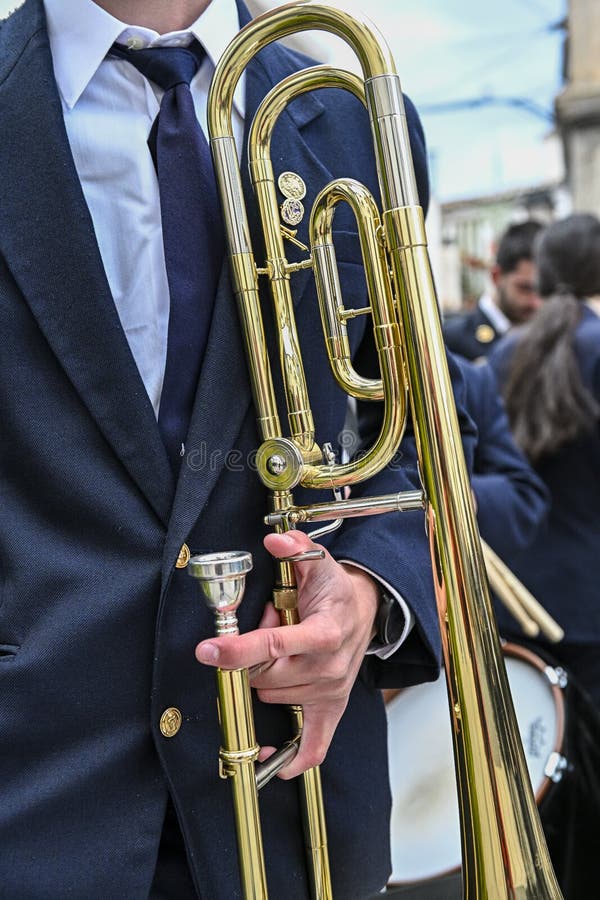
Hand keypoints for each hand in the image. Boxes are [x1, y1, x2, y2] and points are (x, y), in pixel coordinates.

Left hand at [195, 530, 379, 777]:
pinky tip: (273, 761)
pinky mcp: (331, 708)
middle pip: (264, 676)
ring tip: (280, 646)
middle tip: (266, 626)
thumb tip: (276, 541)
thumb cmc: (335, 590)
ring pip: (271, 695)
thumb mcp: (318, 563)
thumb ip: (296, 549)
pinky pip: (315, 745)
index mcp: (325, 633)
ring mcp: (330, 691)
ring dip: (264, 673)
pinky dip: (293, 758)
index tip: (208, 650)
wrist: (365, 610)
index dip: (236, 649)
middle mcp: (329, 667)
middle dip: (251, 653)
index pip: (273, 646)